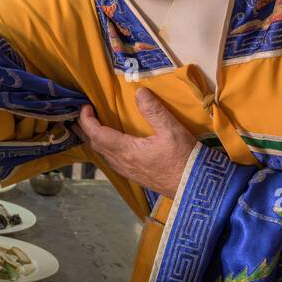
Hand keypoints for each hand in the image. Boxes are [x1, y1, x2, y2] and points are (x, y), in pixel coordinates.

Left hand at [75, 87, 194, 198]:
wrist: (196, 189)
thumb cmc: (185, 160)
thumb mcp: (172, 131)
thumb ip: (154, 111)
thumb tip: (139, 92)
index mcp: (127, 151)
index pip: (97, 134)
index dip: (87, 120)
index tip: (85, 107)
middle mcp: (123, 163)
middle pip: (95, 145)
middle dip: (86, 129)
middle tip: (85, 113)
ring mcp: (128, 171)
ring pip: (103, 154)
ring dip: (95, 139)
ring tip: (95, 126)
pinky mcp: (135, 176)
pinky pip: (112, 160)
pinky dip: (106, 148)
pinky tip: (113, 144)